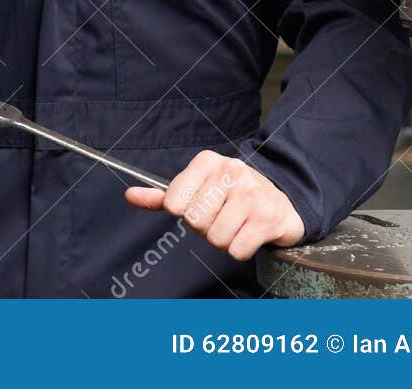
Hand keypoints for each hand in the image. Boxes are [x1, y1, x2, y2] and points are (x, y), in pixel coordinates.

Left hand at [125, 150, 304, 260]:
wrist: (281, 201)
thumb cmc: (231, 196)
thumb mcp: (197, 188)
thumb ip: (162, 195)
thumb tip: (130, 196)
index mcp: (207, 161)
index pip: (173, 202)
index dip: (183, 213)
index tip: (199, 206)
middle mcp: (231, 171)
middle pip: (194, 221)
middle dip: (204, 228)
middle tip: (220, 217)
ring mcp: (252, 193)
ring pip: (216, 238)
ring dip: (223, 240)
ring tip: (235, 225)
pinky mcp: (269, 217)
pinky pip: (237, 249)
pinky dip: (240, 249)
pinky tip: (249, 233)